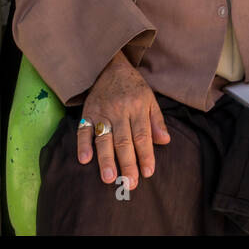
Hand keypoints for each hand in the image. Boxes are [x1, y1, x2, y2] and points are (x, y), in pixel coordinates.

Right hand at [77, 52, 169, 189]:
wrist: (109, 65)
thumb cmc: (133, 86)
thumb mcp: (150, 98)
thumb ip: (157, 121)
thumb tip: (165, 141)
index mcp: (137, 107)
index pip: (142, 135)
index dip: (145, 155)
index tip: (148, 172)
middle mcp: (120, 111)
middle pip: (124, 140)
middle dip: (127, 163)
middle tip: (130, 183)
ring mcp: (102, 111)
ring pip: (104, 138)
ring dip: (105, 159)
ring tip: (108, 178)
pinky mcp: (87, 112)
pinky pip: (83, 129)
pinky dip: (83, 144)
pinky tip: (84, 160)